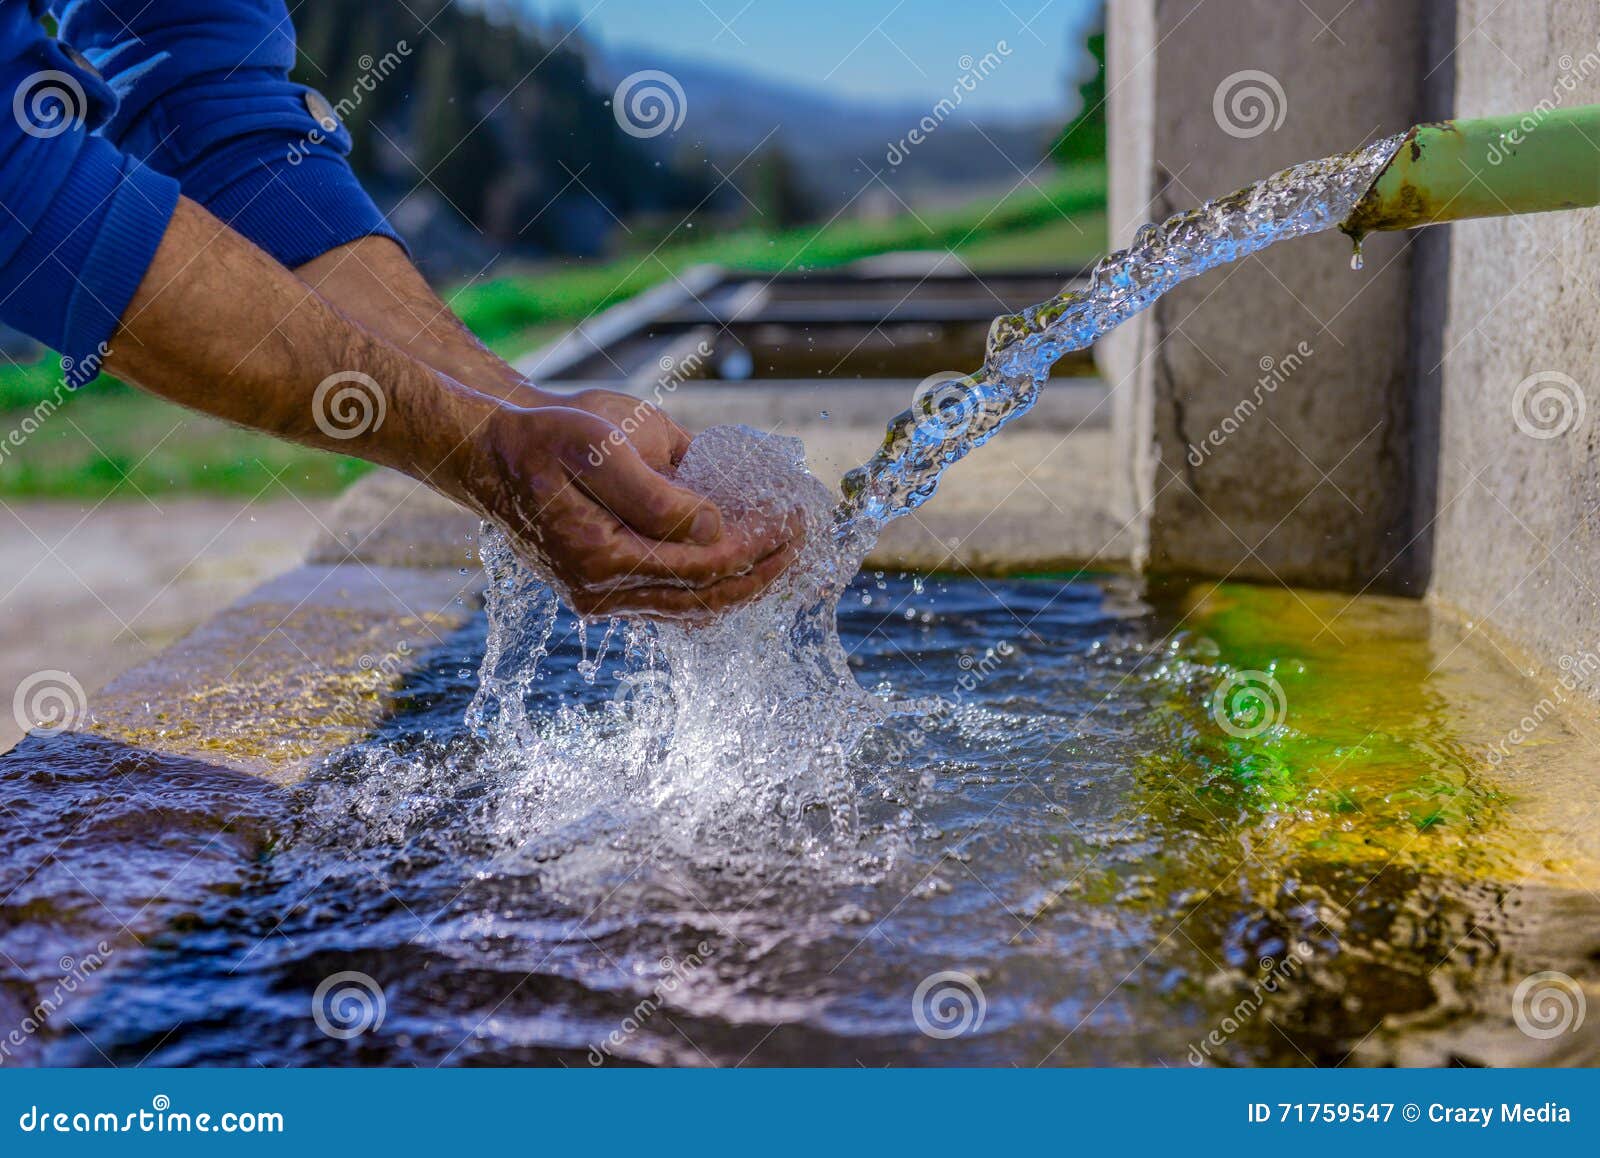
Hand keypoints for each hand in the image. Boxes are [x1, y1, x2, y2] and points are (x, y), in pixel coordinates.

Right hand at [459, 401, 800, 618]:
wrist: (489, 449)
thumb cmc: (542, 436)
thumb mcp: (597, 446)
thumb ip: (656, 493)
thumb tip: (714, 528)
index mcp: (600, 558)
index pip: (702, 568)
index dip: (755, 547)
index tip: (791, 519)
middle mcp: (600, 592)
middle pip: (704, 600)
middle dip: (761, 573)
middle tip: (802, 540)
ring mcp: (600, 596)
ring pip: (691, 608)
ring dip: (743, 584)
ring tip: (785, 554)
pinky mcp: (603, 588)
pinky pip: (672, 601)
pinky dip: (714, 585)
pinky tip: (743, 563)